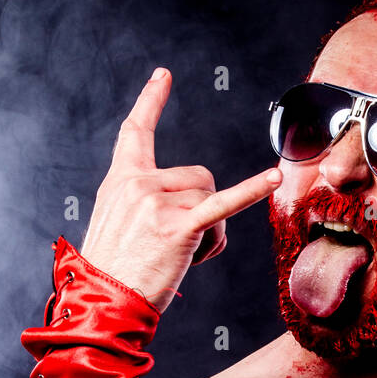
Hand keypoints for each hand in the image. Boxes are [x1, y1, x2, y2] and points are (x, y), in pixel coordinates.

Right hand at [80, 67, 280, 312]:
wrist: (104, 301)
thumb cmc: (113, 273)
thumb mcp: (116, 225)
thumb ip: (141, 203)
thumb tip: (186, 208)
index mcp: (120, 181)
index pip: (136, 133)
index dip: (150, 102)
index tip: (163, 76)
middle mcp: (138, 184)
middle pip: (198, 178)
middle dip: (200, 212)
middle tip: (177, 247)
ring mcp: (158, 203)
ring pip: (212, 200)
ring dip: (210, 233)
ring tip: (183, 258)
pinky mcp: (179, 227)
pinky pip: (224, 204)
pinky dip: (251, 192)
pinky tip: (273, 179)